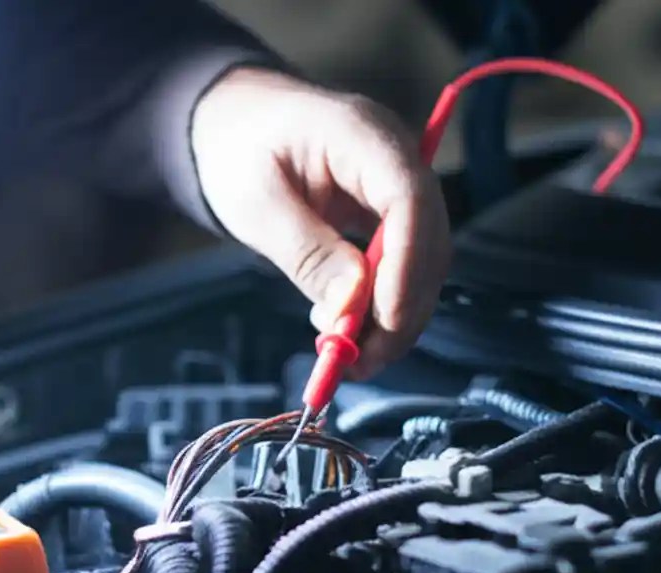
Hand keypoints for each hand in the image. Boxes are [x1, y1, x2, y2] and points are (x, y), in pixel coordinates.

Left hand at [192, 67, 449, 378]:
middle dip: (402, 308)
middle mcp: (395, 156)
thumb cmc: (237, 149)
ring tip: (347, 356)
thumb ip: (307, 253)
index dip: (406, 268)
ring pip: (422, 260)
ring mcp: (396, 184)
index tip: (383, 323)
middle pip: (428, 240)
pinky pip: (403, 262)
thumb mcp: (257, 205)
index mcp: (362, 135)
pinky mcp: (388, 212)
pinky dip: (382, 302)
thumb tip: (352, 305)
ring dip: (394, 316)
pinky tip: (349, 328)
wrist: (232, 121)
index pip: (409, 201)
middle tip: (360, 362)